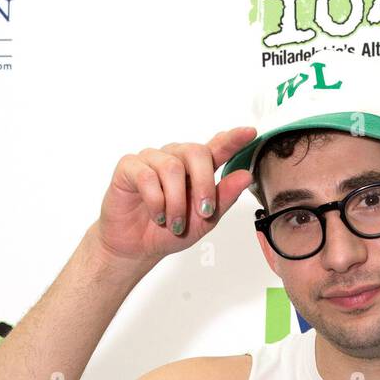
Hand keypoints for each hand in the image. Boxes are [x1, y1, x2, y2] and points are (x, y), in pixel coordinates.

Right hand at [92, 127, 257, 264]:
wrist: (138, 247)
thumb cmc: (169, 231)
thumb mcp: (204, 221)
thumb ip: (224, 198)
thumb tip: (245, 176)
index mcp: (195, 169)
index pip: (216, 148)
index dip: (232, 139)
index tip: (249, 132)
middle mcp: (175, 158)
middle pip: (196, 152)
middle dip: (204, 184)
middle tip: (204, 211)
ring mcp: (151, 159)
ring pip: (172, 168)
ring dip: (176, 202)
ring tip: (174, 223)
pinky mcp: (130, 166)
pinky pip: (147, 177)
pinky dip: (156, 202)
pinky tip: (157, 215)